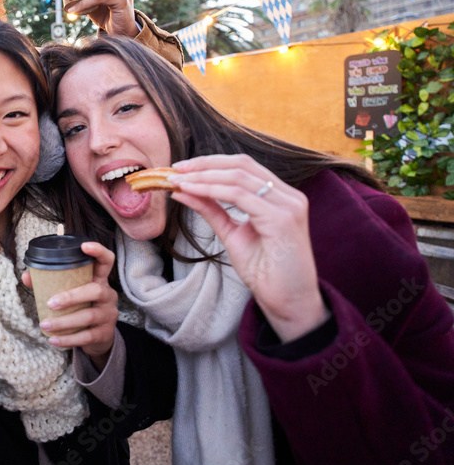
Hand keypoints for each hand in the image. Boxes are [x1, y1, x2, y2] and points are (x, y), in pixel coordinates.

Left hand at [22, 241, 117, 368]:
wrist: (98, 339)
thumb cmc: (80, 308)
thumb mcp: (70, 294)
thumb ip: (49, 284)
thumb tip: (27, 275)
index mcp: (99, 280)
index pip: (106, 261)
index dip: (98, 251)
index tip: (83, 246)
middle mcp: (108, 295)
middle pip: (96, 290)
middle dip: (72, 296)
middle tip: (50, 303)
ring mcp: (108, 315)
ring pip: (89, 316)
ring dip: (64, 321)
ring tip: (45, 325)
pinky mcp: (105, 334)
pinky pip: (86, 336)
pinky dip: (68, 339)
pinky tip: (53, 340)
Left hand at [169, 155, 330, 341]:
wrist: (288, 302)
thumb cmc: (265, 271)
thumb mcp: (232, 233)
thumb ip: (212, 209)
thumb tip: (183, 189)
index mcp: (280, 196)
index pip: (243, 166)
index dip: (210, 162)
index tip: (182, 167)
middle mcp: (288, 195)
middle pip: (241, 164)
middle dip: (204, 164)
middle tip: (175, 169)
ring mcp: (288, 205)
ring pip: (238, 177)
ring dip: (203, 176)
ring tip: (178, 181)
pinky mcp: (282, 219)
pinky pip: (239, 196)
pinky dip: (211, 190)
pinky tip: (191, 191)